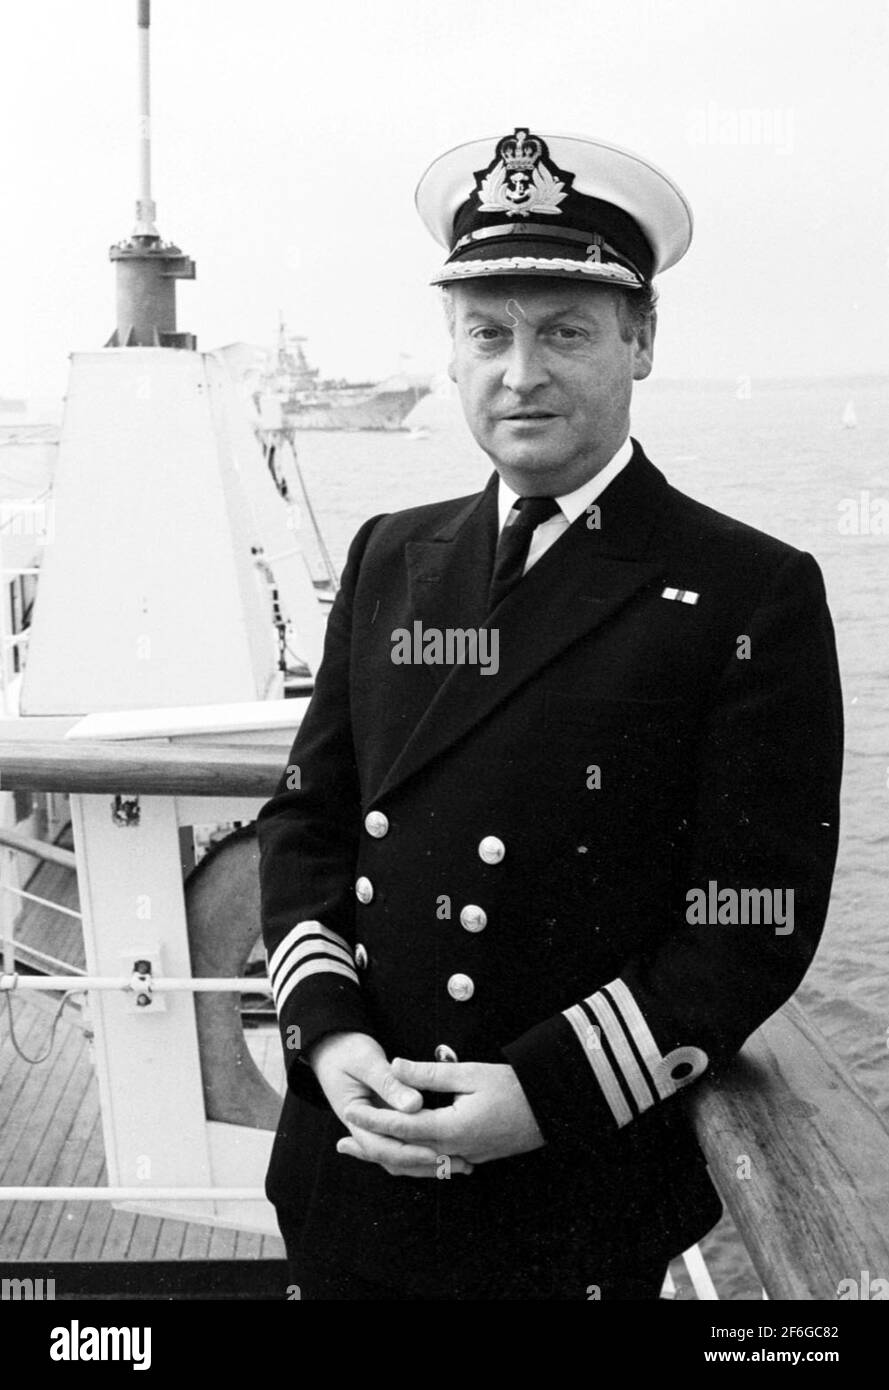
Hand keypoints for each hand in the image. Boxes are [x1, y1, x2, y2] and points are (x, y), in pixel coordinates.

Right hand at [309, 1032, 473, 1177]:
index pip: (380, 1145)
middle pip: (393, 1157)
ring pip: (399, 1154)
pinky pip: (403, 1141)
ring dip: (428, 1163)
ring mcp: (374, 1126)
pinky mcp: (384, 1121)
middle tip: (460, 1165)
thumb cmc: (346, 1049)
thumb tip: (415, 1105)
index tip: (434, 1153)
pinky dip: (423, 1148)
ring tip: (461, 1165)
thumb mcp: (367, 1061)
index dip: (408, 1152)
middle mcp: (363, 1128)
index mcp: (354, 1116)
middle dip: (426, 1164)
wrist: (331, 1045)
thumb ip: (389, 1083)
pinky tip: (446, 1153)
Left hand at [342, 1058, 544, 1165]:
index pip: (401, 1126)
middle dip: (372, 1146)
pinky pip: (434, 1164)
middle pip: (403, 1153)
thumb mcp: (469, 1072)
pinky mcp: (473, 1156)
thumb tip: (396, 1065)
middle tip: (344, 1141)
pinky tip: (405, 1153)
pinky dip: (413, 1160)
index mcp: (450, 1128)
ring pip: (418, 1163)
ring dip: (389, 1156)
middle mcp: (454, 1149)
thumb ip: (429, 1073)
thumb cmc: (513, 1087)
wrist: (551, 1107)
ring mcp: (464, 1157)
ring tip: (364, 1150)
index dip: (373, 1119)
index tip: (350, 1112)